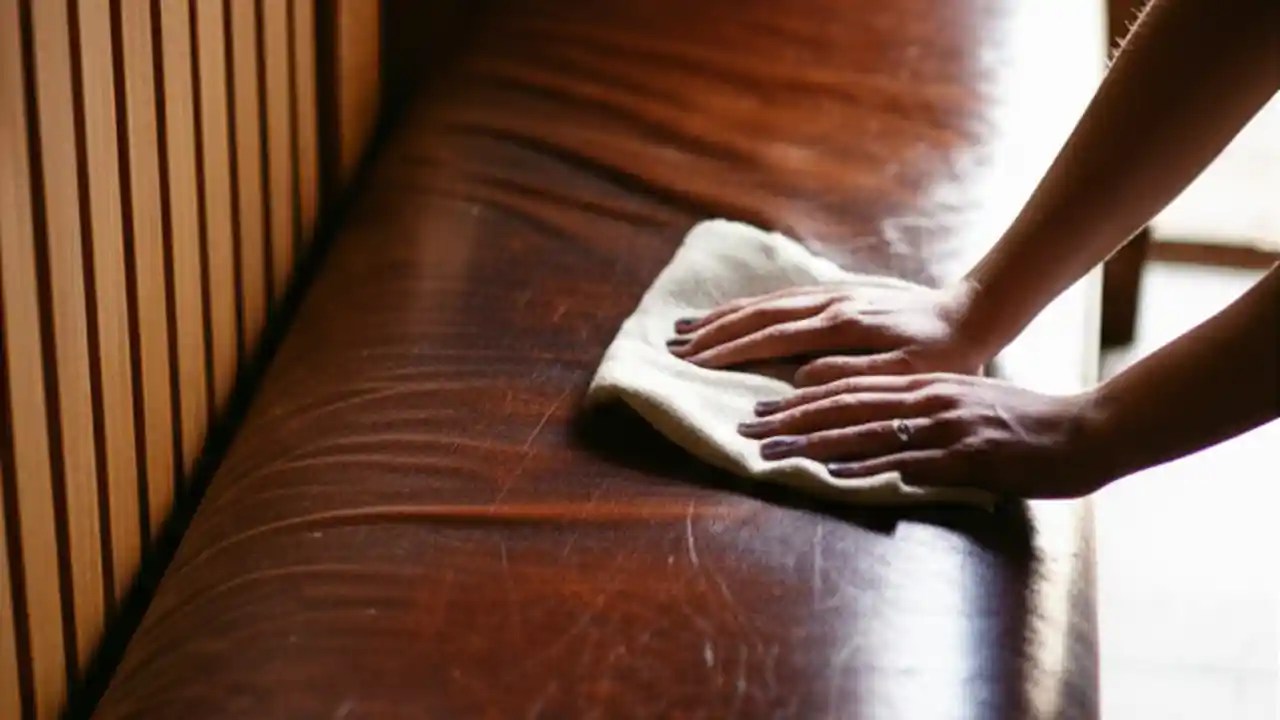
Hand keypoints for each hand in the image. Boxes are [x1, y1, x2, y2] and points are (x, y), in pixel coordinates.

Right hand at [667, 282, 989, 384]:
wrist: (972, 313)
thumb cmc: (944, 354)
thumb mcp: (907, 373)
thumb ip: (853, 375)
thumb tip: (800, 379)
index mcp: (842, 325)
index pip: (773, 337)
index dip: (731, 350)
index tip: (694, 361)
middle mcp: (830, 303)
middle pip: (759, 314)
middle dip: (715, 331)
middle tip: (674, 346)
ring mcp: (833, 294)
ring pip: (767, 301)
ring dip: (725, 314)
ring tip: (689, 326)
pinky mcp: (838, 293)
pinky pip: (782, 296)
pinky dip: (750, 305)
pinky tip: (734, 312)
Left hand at [736, 374, 1107, 498]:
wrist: (1085, 431)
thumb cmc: (1022, 423)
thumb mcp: (963, 405)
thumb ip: (918, 411)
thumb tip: (874, 428)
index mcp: (925, 385)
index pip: (849, 387)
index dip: (801, 399)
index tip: (760, 409)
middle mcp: (928, 399)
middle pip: (846, 405)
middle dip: (792, 419)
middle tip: (746, 430)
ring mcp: (947, 427)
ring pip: (868, 430)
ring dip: (815, 443)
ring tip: (773, 453)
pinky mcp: (969, 456)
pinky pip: (911, 462)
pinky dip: (871, 467)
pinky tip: (837, 475)